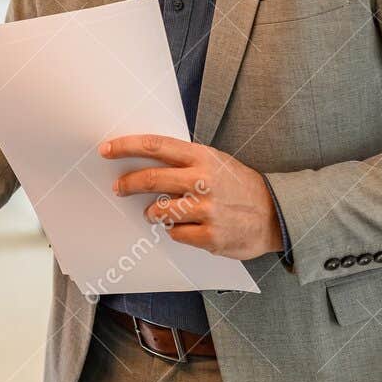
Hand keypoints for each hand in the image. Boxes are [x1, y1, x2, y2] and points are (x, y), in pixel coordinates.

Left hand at [101, 134, 283, 259]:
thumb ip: (186, 161)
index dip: (126, 146)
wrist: (275, 213)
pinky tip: (188, 227)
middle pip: (151, 180)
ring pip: (159, 211)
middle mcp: (203, 181)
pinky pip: (176, 234)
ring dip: (153, 213)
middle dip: (127, 184)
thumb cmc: (239, 185)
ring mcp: (207, 210)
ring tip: (158, 212)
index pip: (155, 146)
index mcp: (202, 158)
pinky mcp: (210, 236)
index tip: (106, 150)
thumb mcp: (216, 162)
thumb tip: (146, 161)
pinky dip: (176, 231)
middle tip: (119, 187)